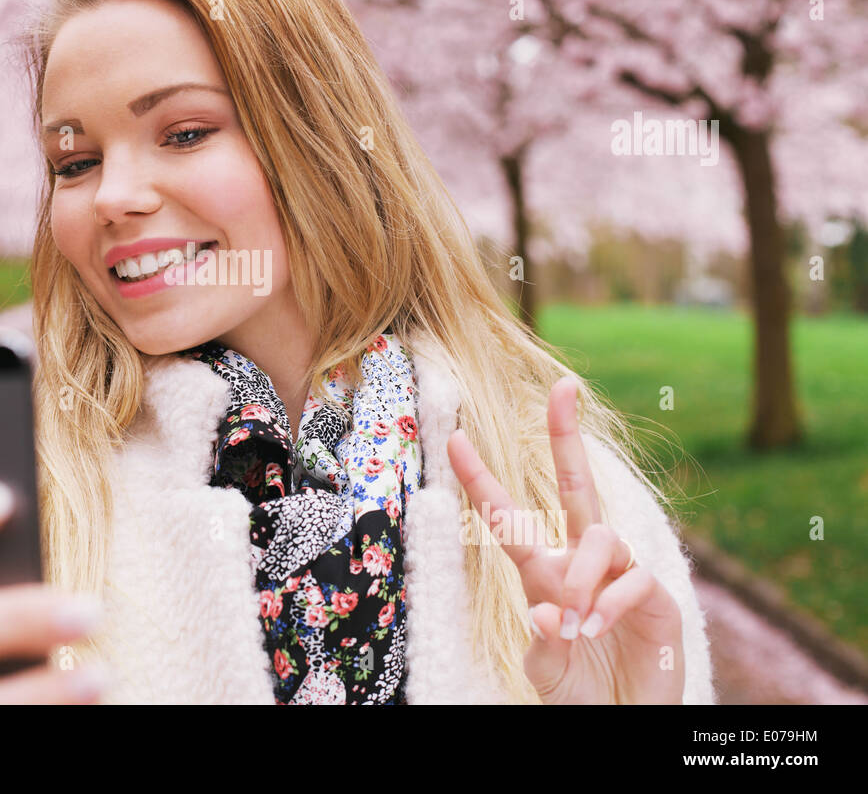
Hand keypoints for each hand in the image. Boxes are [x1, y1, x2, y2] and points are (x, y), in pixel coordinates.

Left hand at [447, 376, 683, 703]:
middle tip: (563, 387)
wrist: (626, 722)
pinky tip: (597, 628)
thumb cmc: (580, 693)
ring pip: (601, 536)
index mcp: (544, 573)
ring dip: (583, 575)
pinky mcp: (656, 598)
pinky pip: (634, 578)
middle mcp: (582, 563)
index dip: (481, 479)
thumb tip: (546, 609)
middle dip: (567, 435)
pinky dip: (611, 602)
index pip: (509, 519)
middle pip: (577, 485)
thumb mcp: (547, 670)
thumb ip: (543, 642)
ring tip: (575, 621)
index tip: (453, 437)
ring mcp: (620, 575)